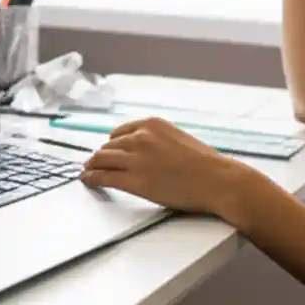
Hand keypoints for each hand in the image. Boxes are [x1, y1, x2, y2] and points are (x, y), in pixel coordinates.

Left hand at [80, 117, 254, 219]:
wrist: (217, 180)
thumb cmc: (206, 164)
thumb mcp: (179, 139)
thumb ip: (159, 141)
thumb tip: (148, 151)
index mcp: (152, 124)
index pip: (120, 133)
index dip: (112, 145)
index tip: (108, 151)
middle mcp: (140, 137)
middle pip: (108, 146)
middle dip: (101, 156)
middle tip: (95, 164)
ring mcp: (135, 158)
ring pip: (101, 159)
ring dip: (92, 166)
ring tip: (87, 172)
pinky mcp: (133, 180)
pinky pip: (102, 176)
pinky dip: (91, 177)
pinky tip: (87, 180)